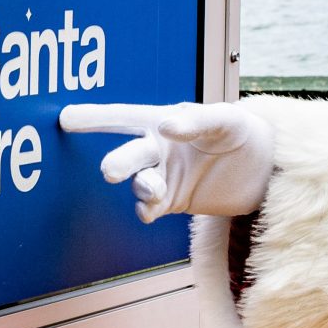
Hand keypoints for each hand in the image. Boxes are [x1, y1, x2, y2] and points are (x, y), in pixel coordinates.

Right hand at [58, 101, 274, 222]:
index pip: (124, 117)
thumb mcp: (226, 119)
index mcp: (163, 120)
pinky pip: (149, 208)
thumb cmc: (240, 131)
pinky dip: (146, 210)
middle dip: (118, 163)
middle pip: (128, 155)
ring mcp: (162, 176)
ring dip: (142, 187)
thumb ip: (197, 121)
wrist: (261, 166)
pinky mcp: (172, 201)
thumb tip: (166, 126)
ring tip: (155, 188)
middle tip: (111, 171)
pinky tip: (152, 209)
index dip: (95, 117)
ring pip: (139, 183)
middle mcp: (157, 149)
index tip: (66, 117)